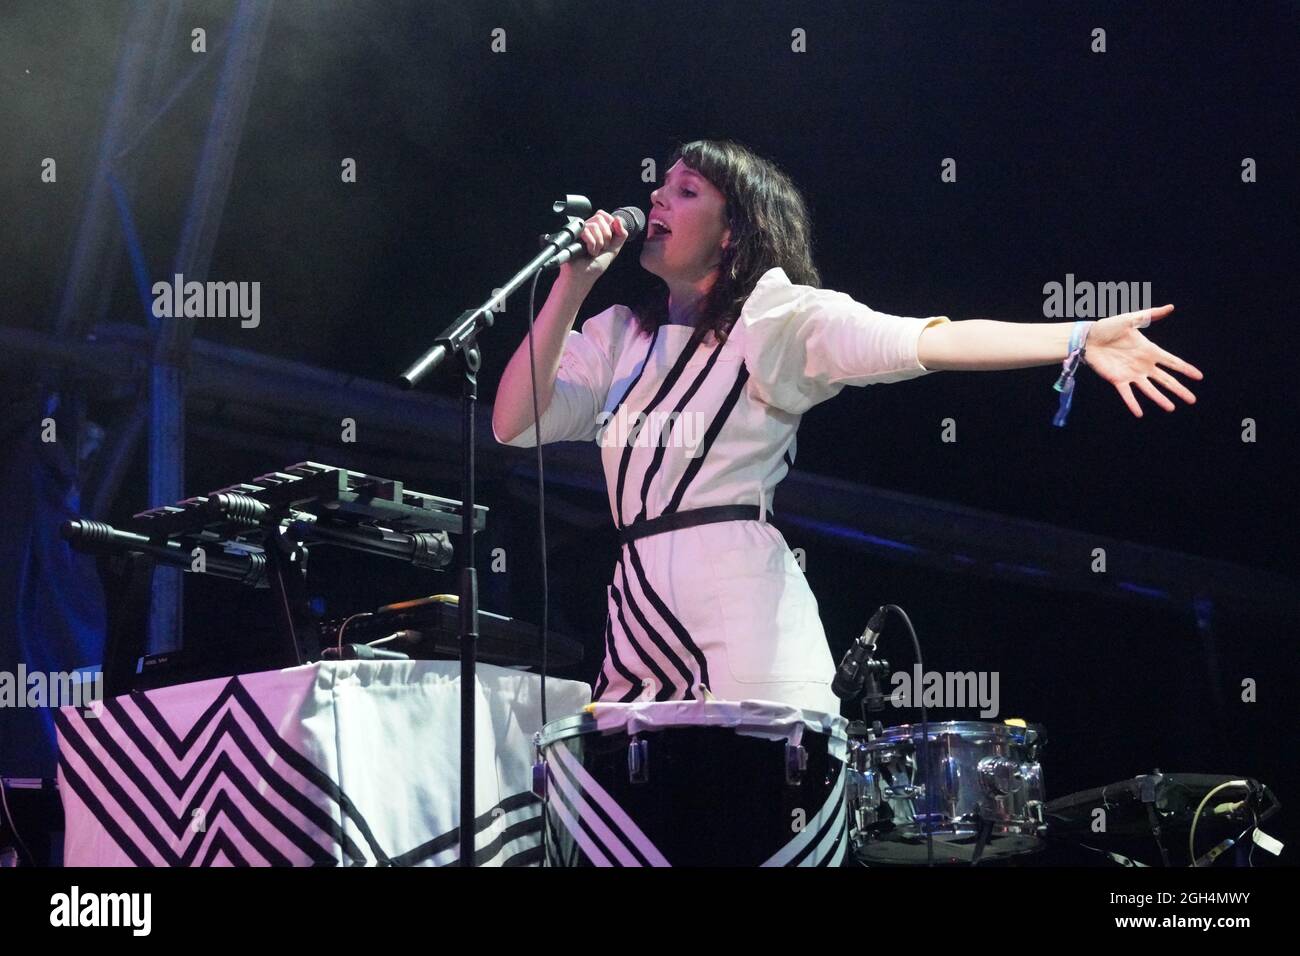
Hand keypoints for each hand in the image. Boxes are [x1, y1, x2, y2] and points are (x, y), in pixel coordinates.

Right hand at [559, 209, 628, 283]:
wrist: (583, 277)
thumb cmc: (595, 265)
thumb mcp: (614, 249)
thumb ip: (620, 234)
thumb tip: (617, 218)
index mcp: (595, 230)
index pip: (603, 215)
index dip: (609, 225)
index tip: (609, 240)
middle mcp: (586, 228)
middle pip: (599, 217)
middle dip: (606, 236)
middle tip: (602, 248)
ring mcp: (579, 232)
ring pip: (594, 225)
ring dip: (599, 243)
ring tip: (594, 252)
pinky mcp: (572, 236)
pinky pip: (586, 232)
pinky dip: (592, 245)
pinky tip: (588, 252)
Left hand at [1083, 304, 1203, 416]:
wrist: (1088, 338)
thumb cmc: (1108, 327)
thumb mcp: (1130, 319)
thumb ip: (1150, 315)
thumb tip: (1170, 307)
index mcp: (1150, 351)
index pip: (1173, 362)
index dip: (1186, 369)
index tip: (1200, 377)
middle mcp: (1144, 365)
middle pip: (1166, 380)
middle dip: (1179, 389)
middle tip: (1192, 400)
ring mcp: (1131, 374)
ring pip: (1150, 389)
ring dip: (1160, 399)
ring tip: (1171, 408)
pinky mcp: (1117, 380)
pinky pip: (1127, 394)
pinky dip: (1132, 404)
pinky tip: (1139, 414)